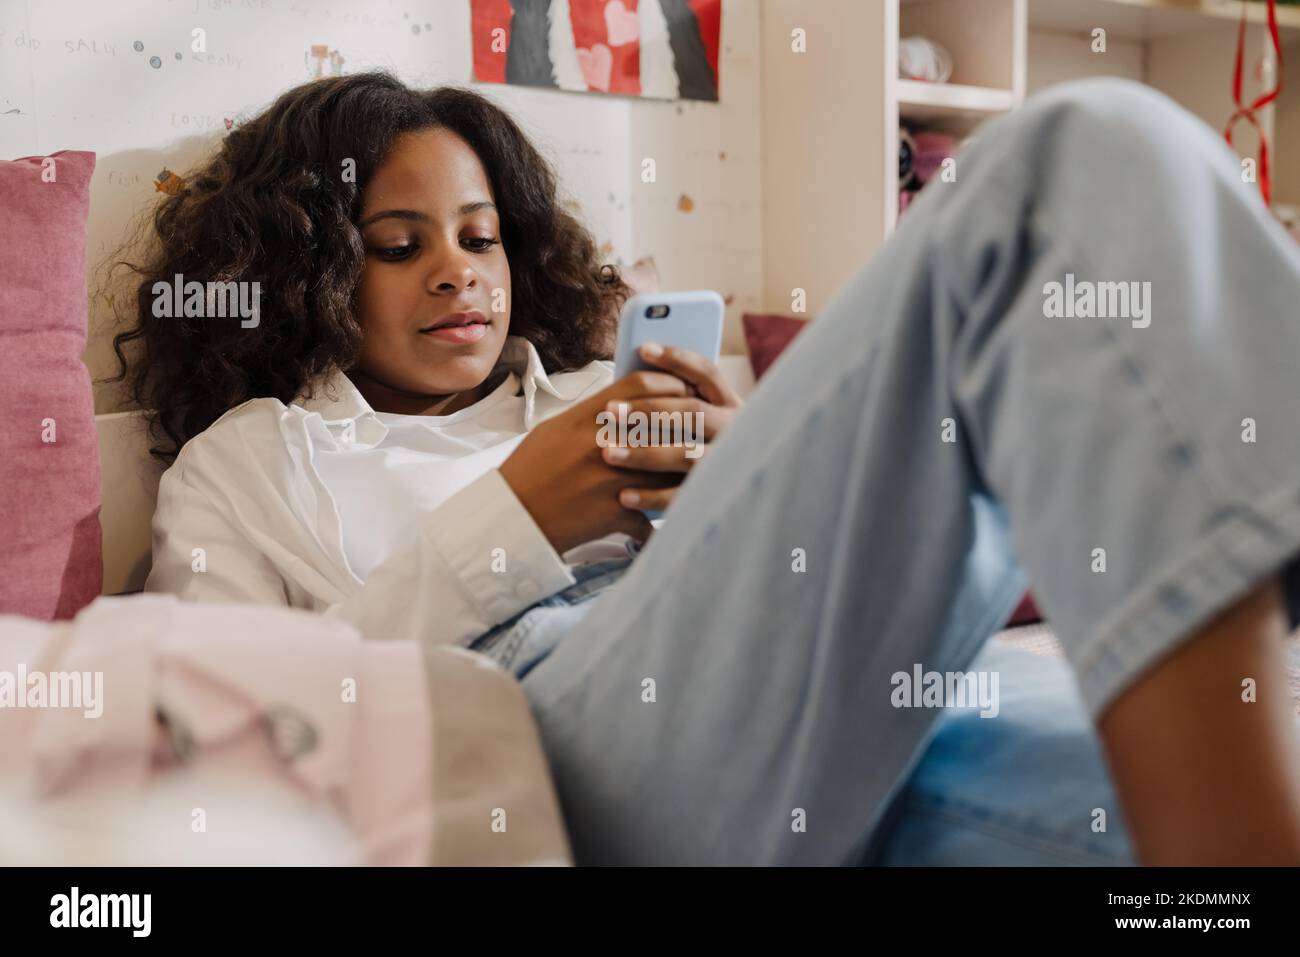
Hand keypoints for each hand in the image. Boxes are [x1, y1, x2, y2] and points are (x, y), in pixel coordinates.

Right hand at [499, 369, 692, 552]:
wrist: (512, 517)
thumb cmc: (531, 471)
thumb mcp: (556, 430)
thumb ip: (591, 415)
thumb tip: (621, 404)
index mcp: (586, 418)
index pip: (638, 385)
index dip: (668, 382)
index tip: (683, 386)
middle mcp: (602, 443)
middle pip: (663, 422)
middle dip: (689, 421)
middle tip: (704, 422)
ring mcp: (611, 478)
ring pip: (667, 466)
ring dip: (685, 465)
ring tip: (699, 464)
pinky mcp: (616, 511)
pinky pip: (652, 514)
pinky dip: (661, 517)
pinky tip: (672, 519)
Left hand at [600, 342, 743, 514]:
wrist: (746, 497)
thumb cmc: (698, 447)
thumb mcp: (700, 421)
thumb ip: (677, 402)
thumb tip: (632, 379)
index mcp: (729, 405)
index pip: (707, 373)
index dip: (678, 359)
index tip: (644, 349)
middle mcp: (733, 431)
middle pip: (692, 412)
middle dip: (649, 409)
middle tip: (610, 411)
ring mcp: (727, 465)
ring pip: (686, 453)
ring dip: (644, 452)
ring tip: (608, 452)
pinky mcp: (715, 496)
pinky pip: (681, 495)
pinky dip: (651, 496)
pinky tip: (623, 496)